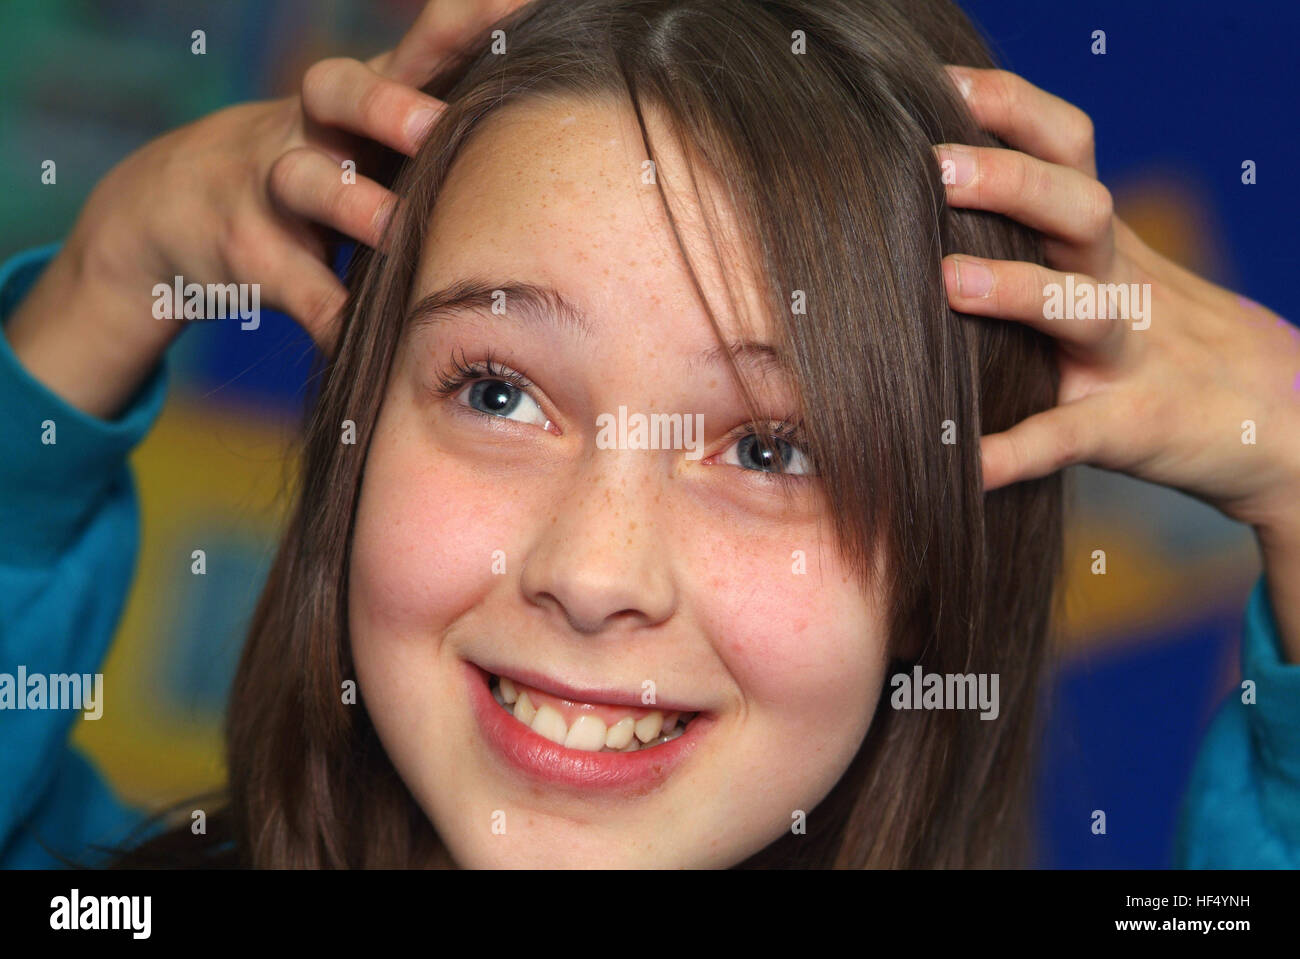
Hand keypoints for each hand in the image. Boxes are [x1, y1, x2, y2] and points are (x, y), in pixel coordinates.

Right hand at [6, 0, 527, 416]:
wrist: (177, 203)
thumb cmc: (313, 161)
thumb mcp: (361, 129)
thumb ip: (431, 121)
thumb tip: (547, 117)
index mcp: (359, 95)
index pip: (412, 46)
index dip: (457, 25)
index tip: (513, 4)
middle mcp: (311, 124)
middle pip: (337, 89)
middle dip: (386, 105)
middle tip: (435, 125)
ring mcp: (269, 182)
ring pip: (304, 180)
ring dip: (355, 207)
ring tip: (399, 236)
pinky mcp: (249, 249)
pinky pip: (299, 286)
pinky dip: (335, 318)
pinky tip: (368, 343)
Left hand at [937, 66, 1299, 657]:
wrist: (1282, 422)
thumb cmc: (1166, 341)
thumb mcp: (1117, 274)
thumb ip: (1047, 238)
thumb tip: (935, 198)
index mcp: (1107, 242)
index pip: (1069, 149)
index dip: (1010, 109)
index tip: (937, 83)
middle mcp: (1121, 283)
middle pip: (1079, 210)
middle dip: (1012, 180)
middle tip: (935, 165)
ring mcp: (1129, 356)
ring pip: (1082, 309)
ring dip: (1019, 291)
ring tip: (949, 281)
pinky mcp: (1131, 428)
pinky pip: (1069, 438)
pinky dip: (1017, 453)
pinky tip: (965, 467)